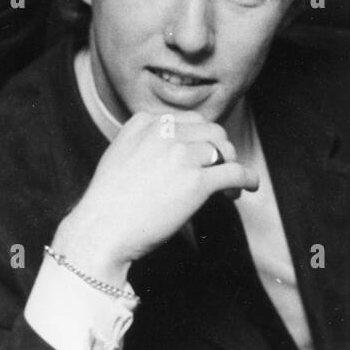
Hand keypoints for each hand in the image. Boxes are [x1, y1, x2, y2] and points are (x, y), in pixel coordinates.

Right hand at [51, 111, 257, 284]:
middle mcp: (164, 132)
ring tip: (230, 186)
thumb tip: (176, 154)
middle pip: (211, 129)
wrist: (100, 230)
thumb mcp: (120, 156)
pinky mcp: (196, 181)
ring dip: (232, 165)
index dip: (202, 139)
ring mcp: (180, 154)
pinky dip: (247, 178)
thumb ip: (145, 144)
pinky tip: (249, 186)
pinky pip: (234, 172)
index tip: (205, 155)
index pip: (188, 120)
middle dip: (221, 148)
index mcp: (144, 122)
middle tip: (221, 170)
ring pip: (224, 148)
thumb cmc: (108, 203)